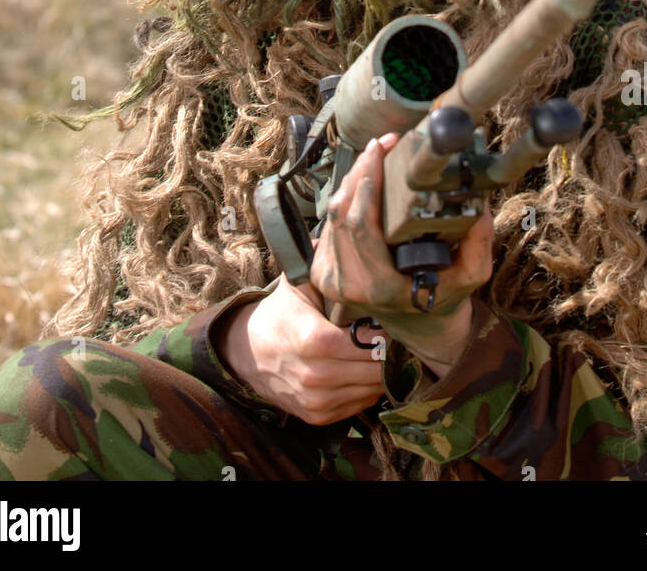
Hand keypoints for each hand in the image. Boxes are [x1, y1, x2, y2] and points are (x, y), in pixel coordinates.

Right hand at [215, 274, 386, 424]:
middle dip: (390, 354)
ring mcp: (317, 400)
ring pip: (372, 391)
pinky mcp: (317, 416)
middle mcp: (316, 375)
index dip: (387, 335)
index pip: (370, 345)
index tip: (394, 322)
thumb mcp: (297, 284)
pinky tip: (363, 370)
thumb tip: (344, 230)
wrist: (248, 353)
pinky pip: (359, 406)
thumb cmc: (280, 314)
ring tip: (383, 353)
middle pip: (375, 370)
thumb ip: (322, 261)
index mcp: (314, 339)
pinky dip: (366, 389)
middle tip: (398, 338)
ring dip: (381, 373)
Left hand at [310, 134, 493, 375]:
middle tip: (382, 144)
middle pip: (341, 214)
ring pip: (331, 215)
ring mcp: (332, 279)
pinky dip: (346, 197)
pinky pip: (329, 224)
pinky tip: (365, 179)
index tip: (381, 152)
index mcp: (381, 287)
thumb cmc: (444, 296)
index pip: (361, 227)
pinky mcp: (323, 270)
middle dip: (361, 170)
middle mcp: (351, 285)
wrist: (420, 326)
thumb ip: (478, 240)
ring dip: (352, 179)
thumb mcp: (472, 274)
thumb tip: (480, 200)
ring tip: (376, 155)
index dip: (366, 184)